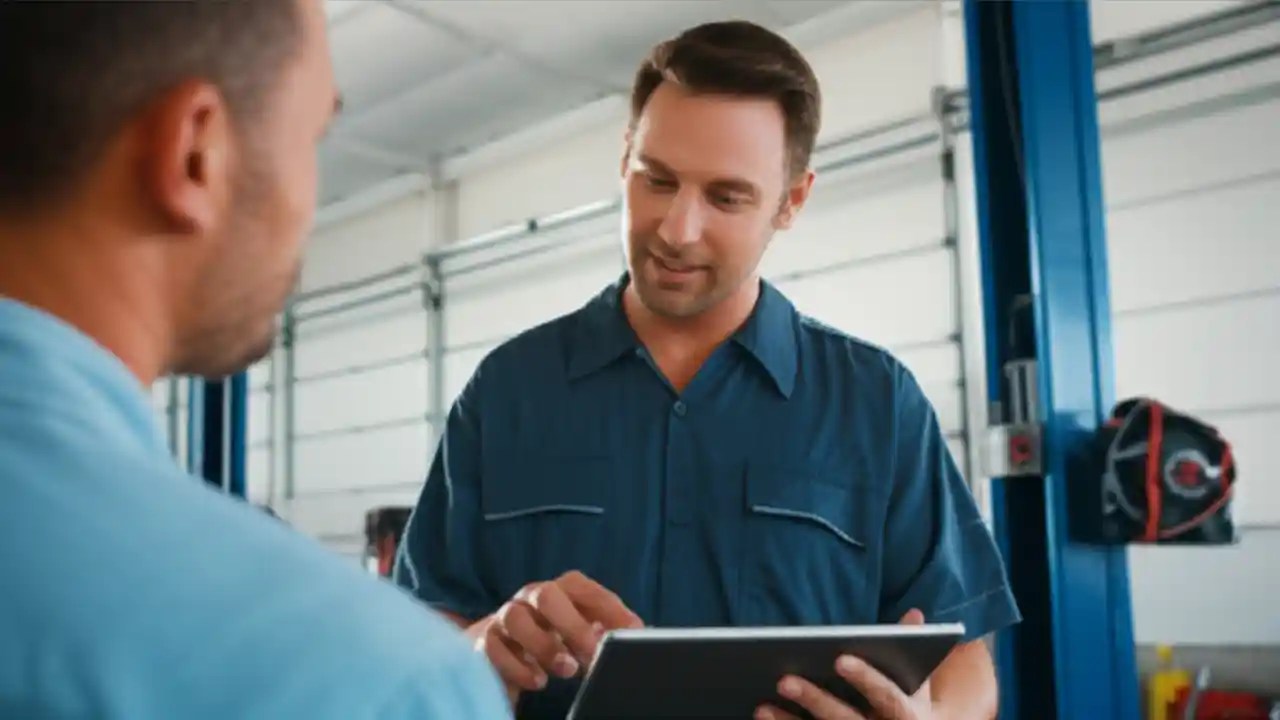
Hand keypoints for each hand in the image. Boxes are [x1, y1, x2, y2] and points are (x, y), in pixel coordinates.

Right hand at [468, 570, 642, 700]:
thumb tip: (640, 634)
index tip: (631, 633)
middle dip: (572, 625)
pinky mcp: (485, 640)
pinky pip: (494, 647)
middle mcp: (532, 596)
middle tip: (592, 654)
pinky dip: (517, 667)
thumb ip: (607, 628)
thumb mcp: (583, 628)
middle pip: (546, 595)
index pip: (584, 589)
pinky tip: (538, 681)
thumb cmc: (555, 634)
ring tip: (567, 670)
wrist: (504, 643)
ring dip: (543, 646)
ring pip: (516, 618)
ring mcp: (506, 615)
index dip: (609, 608)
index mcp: (561, 589)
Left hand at [755, 610, 934, 719]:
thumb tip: (914, 613)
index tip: (840, 659)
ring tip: (762, 706)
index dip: (866, 678)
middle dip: (815, 700)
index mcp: (905, 714)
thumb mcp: (914, 679)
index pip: (887, 697)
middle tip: (783, 680)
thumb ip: (910, 646)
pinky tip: (763, 717)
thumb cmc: (904, 702)